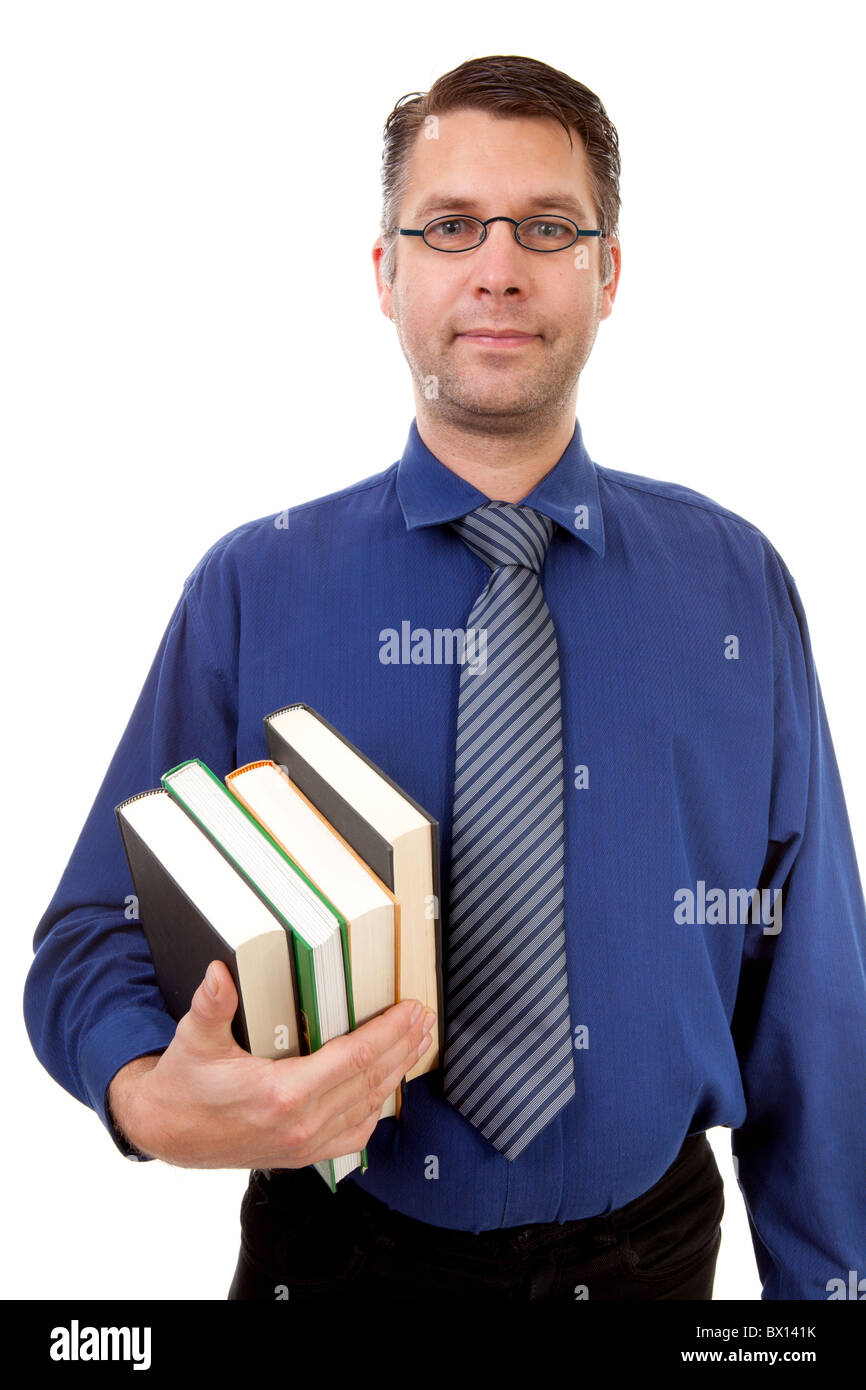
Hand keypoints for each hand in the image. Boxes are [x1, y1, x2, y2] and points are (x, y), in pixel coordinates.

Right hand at [107, 959, 434, 1168]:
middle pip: (372, 1081)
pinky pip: (352, 1135)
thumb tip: (218, 974)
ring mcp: (304, 1144)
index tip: (410, 1010)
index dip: (389, 1032)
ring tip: (417, 1044)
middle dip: (404, 1046)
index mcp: (282, 1095)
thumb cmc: (183, 1084)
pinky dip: (375, 1109)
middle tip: (425, 1019)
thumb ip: (211, 1005)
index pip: (355, 1059)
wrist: (165, 1131)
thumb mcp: (194, 1038)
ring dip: (397, 1073)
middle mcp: (300, 1125)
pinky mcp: (301, 1154)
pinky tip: (386, 1089)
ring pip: (368, 1107)